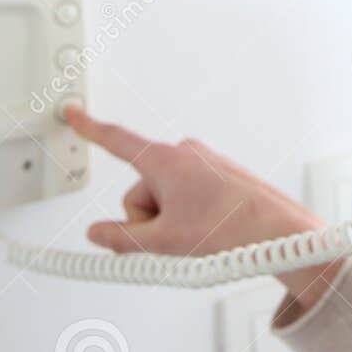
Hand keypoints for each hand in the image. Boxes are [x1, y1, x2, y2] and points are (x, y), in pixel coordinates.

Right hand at [63, 102, 338, 305]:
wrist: (279, 232)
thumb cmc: (231, 229)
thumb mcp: (163, 242)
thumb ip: (121, 239)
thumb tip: (97, 235)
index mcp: (167, 161)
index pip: (117, 141)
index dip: (89, 127)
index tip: (72, 110)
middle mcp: (186, 154)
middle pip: (141, 191)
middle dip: (149, 219)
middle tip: (176, 238)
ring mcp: (204, 164)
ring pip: (164, 198)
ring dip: (172, 221)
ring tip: (201, 236)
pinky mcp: (219, 176)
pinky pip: (187, 198)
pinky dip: (190, 216)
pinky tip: (210, 231)